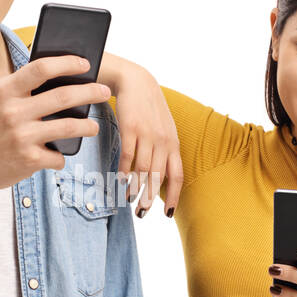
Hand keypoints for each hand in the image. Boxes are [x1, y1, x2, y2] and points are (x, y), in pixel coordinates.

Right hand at [0, 54, 111, 194]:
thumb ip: (13, 86)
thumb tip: (49, 75)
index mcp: (3, 91)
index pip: (41, 69)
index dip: (67, 64)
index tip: (85, 64)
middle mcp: (13, 112)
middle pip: (64, 96)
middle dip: (91, 92)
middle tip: (104, 92)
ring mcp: (22, 137)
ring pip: (69, 127)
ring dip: (88, 126)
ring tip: (93, 126)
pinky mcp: (28, 160)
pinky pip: (57, 157)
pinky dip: (60, 158)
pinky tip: (58, 156)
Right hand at [98, 53, 182, 217]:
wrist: (137, 82)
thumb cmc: (150, 109)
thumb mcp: (165, 129)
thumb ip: (166, 151)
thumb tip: (162, 176)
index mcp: (173, 144)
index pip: (176, 176)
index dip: (172, 196)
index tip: (166, 213)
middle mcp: (163, 141)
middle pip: (158, 177)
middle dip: (149, 199)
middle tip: (141, 214)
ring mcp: (147, 135)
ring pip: (142, 170)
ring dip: (135, 188)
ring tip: (129, 200)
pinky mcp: (130, 129)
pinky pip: (127, 156)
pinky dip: (123, 171)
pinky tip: (119, 180)